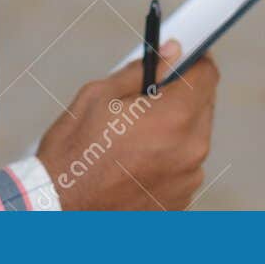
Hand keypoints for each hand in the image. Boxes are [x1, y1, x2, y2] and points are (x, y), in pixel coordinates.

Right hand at [37, 41, 219, 209]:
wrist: (57, 210)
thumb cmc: (72, 154)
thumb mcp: (99, 97)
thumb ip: (142, 70)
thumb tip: (171, 52)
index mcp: (174, 119)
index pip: (207, 75)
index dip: (195, 60)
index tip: (185, 57)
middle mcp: (190, 151)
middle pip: (204, 106)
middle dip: (182, 95)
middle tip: (150, 96)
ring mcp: (188, 181)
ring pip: (194, 137)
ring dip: (174, 129)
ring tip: (134, 137)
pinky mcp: (181, 201)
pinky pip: (184, 166)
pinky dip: (168, 158)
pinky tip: (135, 162)